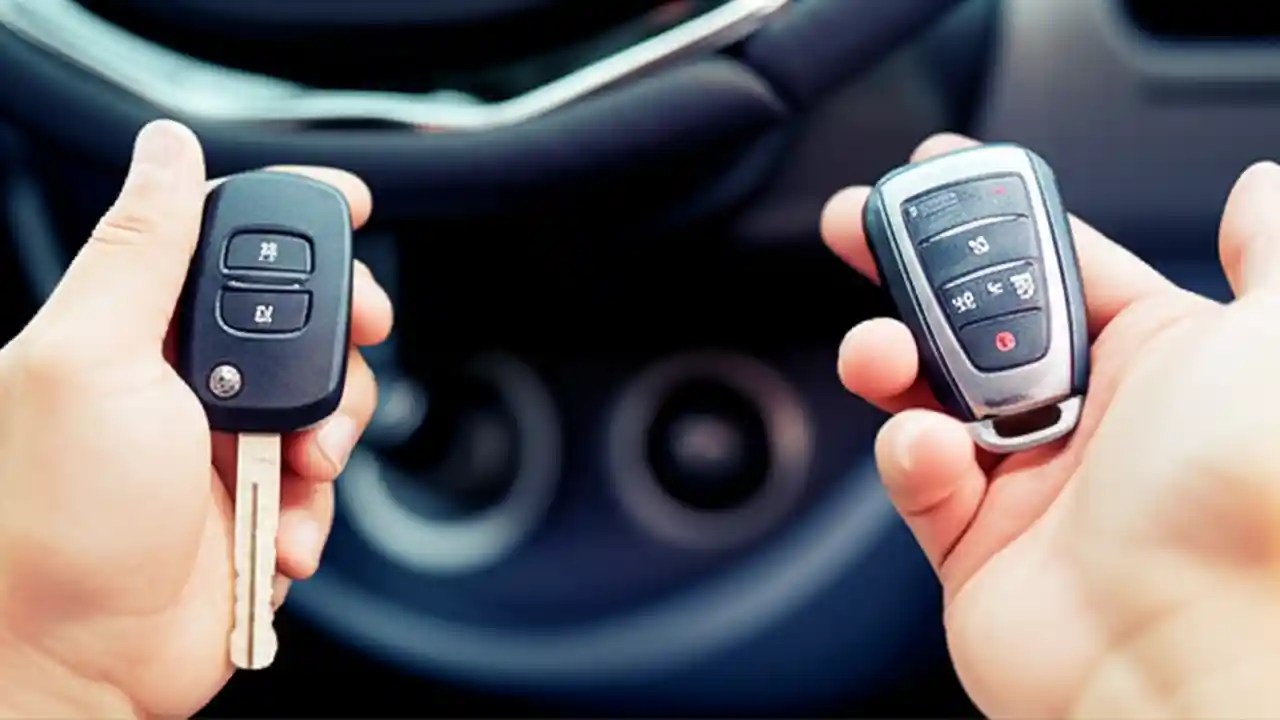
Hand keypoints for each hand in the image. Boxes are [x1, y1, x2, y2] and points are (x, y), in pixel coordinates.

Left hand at [0, 121, 392, 717]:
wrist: (77, 663)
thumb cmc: (54, 521)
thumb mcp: (87, 360)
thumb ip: (136, 250)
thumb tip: (163, 146)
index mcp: (137, 326)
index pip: (228, 236)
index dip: (297, 212)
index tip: (353, 201)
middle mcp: (184, 377)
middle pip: (303, 315)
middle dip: (342, 333)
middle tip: (361, 340)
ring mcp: (225, 443)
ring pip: (329, 397)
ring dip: (335, 431)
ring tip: (298, 468)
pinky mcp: (257, 504)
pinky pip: (326, 481)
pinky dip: (318, 506)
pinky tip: (280, 528)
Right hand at [824, 133, 1279, 717]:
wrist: (1182, 662)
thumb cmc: (1241, 509)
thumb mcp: (1275, 340)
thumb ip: (1270, 251)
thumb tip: (1260, 189)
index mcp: (1158, 360)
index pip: (1056, 262)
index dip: (991, 215)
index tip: (932, 175)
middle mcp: (1090, 418)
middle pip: (976, 317)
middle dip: (913, 271)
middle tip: (859, 227)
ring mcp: (1028, 482)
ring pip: (930, 391)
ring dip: (891, 356)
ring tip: (879, 352)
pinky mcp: (975, 543)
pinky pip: (919, 478)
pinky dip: (911, 457)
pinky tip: (932, 455)